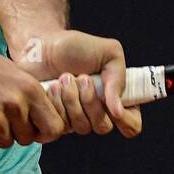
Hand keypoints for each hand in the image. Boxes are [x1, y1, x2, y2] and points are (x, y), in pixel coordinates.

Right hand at [0, 39, 65, 151]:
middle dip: (17, 132)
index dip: (45, 132)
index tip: (35, 129)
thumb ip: (32, 96)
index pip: (54, 128)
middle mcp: (15, 104)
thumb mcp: (15, 72)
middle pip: (28, 139)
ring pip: (6, 143)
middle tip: (2, 115)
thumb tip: (47, 121)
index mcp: (30, 89)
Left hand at [12, 29, 143, 139]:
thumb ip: (119, 79)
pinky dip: (56, 104)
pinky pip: (60, 127)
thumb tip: (118, 110)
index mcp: (116, 98)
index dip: (125, 120)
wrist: (42, 46)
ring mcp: (76, 119)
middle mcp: (98, 112)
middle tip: (82, 78)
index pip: (131, 125)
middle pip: (104, 127)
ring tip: (64, 77)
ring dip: (71, 98)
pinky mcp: (55, 121)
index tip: (111, 102)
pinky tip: (52, 88)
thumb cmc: (75, 47)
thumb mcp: (109, 52)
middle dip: (91, 101)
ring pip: (82, 127)